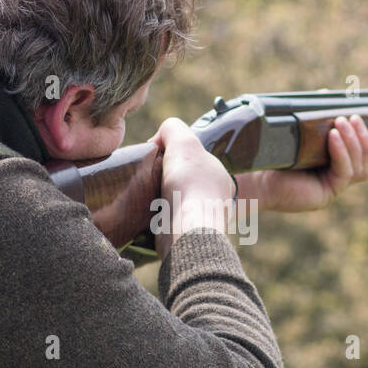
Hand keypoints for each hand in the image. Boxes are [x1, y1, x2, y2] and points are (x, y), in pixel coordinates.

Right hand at [150, 117, 233, 257]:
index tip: (157, 158)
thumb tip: (158, 139)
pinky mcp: (186, 238)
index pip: (193, 159)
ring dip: (158, 199)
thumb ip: (173, 129)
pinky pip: (167, 224)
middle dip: (164, 177)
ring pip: (173, 202)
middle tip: (148, 178)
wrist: (187, 232)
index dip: (171, 154)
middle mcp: (215, 199)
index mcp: (220, 176)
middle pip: (182, 180)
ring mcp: (202, 221)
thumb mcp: (183, 142)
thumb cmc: (189, 186)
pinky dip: (156, 219)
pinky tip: (149, 215)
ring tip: (147, 196)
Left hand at [239, 114, 367, 212]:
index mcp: (330, 170)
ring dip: (354, 142)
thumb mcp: (299, 133)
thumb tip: (326, 94)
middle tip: (354, 118)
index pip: (360, 162)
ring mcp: (331, 189)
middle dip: (363, 139)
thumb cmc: (273, 155)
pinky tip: (334, 137)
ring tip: (342, 122)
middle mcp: (333, 181)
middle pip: (364, 164)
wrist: (254, 177)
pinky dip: (342, 152)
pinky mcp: (325, 194)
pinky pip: (344, 172)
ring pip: (359, 168)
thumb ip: (314, 119)